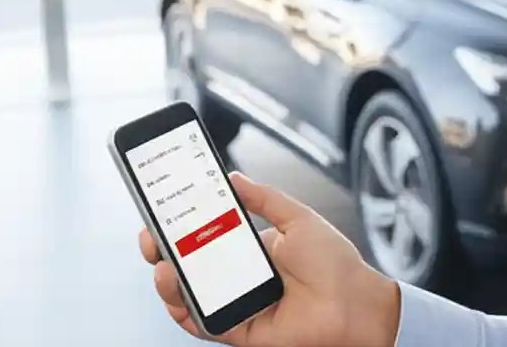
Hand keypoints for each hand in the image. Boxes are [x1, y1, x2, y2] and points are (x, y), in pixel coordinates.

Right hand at [138, 172, 400, 346]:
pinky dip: (183, 310)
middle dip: (163, 249)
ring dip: (168, 279)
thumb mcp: (299, 219)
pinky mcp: (238, 329)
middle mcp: (240, 277)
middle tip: (151, 234)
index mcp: (252, 249)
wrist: (355, 304)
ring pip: (188, 294)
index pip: (206, 235)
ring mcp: (237, 303)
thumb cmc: (337, 265)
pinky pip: (202, 322)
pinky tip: (176, 291)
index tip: (161, 207)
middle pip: (189, 264)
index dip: (181, 224)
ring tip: (163, 262)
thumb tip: (234, 177)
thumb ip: (265, 198)